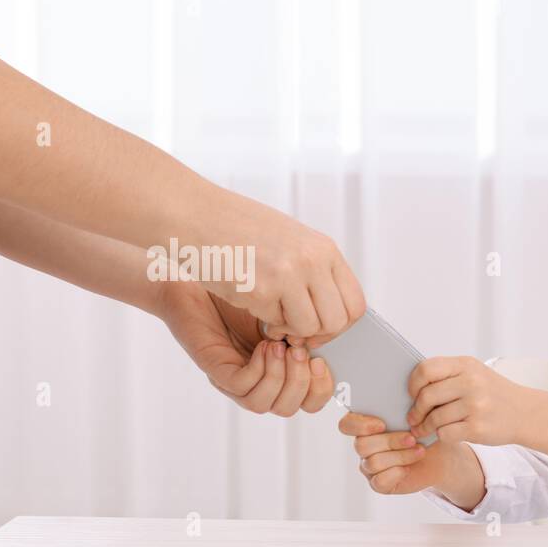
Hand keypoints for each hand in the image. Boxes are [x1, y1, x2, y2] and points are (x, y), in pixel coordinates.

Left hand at [155, 279, 334, 414]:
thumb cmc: (243, 289)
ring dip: (283, 378)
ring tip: (281, 346)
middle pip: (296, 406)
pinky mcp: (218, 373)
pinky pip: (245, 389)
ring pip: (271, 405)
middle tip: (302, 351)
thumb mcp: (288, 306)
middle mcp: (264, 380)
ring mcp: (240, 380)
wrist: (200, 278)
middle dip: (305, 384)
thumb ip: (312, 323)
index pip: (315, 397)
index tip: (325, 356)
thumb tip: (339, 334)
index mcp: (285, 369)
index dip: (325, 386)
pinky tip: (263, 346)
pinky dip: (260, 371)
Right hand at [194, 190, 365, 344]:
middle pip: (338, 321)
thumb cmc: (236, 228)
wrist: (192, 213)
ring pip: (310, 328)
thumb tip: (332, 312)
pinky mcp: (262, 290)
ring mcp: (289, 275)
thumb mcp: (290, 240)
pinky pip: (275, 324)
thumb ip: (314, 271)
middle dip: (317, 333)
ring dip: (289, 329)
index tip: (320, 325)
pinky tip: (249, 298)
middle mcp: (312, 261)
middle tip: (293, 328)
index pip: (356, 303)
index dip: (341, 323)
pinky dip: (263, 319)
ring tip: (269, 310)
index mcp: (323, 249)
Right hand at [337, 413, 435, 493]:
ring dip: (400, 456)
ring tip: (420, 451)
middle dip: (391, 441)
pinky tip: (409, 468)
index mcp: (365, 425)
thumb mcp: (415, 416)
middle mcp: (363, 446)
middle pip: (362, 445)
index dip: (360, 425)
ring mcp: (369, 466)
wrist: (440, 455)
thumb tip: (397, 402)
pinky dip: (397, 474)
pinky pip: (380, 481)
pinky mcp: (379, 483)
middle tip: (412, 438)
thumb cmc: (424, 431)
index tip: (382, 425)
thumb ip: (400, 408)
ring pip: (374, 462)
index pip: (347, 425)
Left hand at [405, 356, 533, 446]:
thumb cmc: (493, 394)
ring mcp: (476, 406)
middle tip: (414, 418)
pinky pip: (445, 433)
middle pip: (427, 396)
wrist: (525, 413)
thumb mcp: (474, 373)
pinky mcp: (478, 428)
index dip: (413, 384)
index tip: (412, 394)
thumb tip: (412, 388)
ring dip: (425, 426)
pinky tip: (444, 434)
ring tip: (423, 429)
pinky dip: (440, 436)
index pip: (426, 369)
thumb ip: (447, 375)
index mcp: (466, 366)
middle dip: (416, 410)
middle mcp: (471, 383)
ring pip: (434, 418)